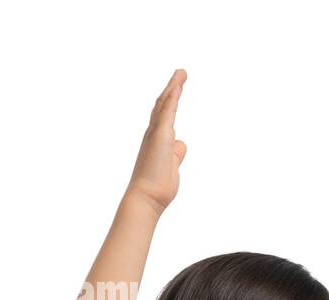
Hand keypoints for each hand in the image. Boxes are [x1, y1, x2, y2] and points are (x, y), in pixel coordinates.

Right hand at [125, 69, 187, 214]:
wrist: (147, 197)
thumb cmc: (158, 187)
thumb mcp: (172, 166)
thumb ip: (176, 153)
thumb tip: (180, 143)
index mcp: (157, 141)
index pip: (165, 117)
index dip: (171, 102)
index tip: (177, 90)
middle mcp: (153, 134)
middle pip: (163, 106)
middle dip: (172, 89)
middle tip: (181, 75)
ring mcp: (156, 134)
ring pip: (165, 105)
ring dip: (173, 87)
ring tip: (182, 73)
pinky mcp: (160, 136)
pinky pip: (167, 112)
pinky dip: (172, 98)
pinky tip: (178, 86)